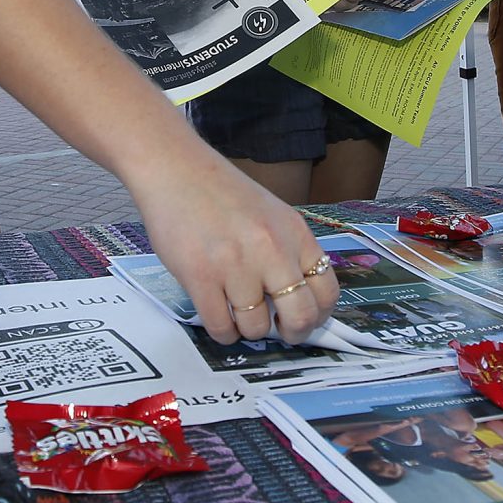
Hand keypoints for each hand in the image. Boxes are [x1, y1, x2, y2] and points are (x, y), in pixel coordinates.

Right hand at [130, 149, 336, 344]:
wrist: (176, 169)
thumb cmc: (221, 193)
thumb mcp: (271, 215)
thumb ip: (288, 252)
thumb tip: (296, 301)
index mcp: (294, 233)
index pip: (327, 290)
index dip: (319, 315)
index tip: (304, 318)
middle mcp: (271, 250)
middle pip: (301, 316)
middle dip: (292, 333)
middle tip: (278, 330)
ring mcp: (235, 265)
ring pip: (256, 327)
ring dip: (249, 329)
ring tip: (239, 314)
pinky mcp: (200, 277)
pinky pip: (221, 327)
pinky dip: (223, 332)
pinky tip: (220, 319)